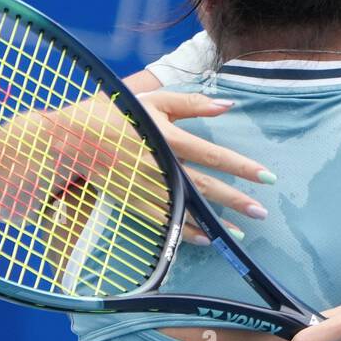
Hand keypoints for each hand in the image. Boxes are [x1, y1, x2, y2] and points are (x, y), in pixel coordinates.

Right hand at [133, 90, 275, 243]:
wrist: (73, 137)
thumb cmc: (118, 112)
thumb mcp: (155, 101)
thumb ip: (192, 102)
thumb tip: (228, 104)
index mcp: (168, 137)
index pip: (213, 154)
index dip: (241, 166)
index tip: (267, 177)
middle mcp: (160, 164)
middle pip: (203, 186)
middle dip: (234, 200)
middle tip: (262, 212)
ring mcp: (146, 185)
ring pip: (186, 208)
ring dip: (214, 222)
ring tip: (239, 233)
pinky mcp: (133, 200)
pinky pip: (163, 221)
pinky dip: (184, 232)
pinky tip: (206, 239)